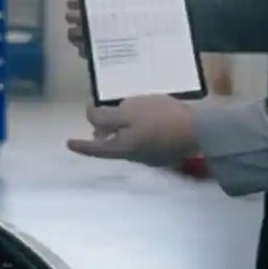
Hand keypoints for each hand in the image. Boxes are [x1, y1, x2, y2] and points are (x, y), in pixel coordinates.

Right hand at [65, 0, 156, 58]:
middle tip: (75, 18)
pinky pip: (106, 57)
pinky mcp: (132, 52)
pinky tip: (88, 51)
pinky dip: (93, 55)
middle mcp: (118, 15)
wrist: (203, 11)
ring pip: (93, 37)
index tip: (73, 2)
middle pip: (90, 17)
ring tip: (79, 35)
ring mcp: (124, 34)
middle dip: (79, 17)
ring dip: (82, 36)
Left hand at [66, 95, 199, 166]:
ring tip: (121, 115)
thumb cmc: (160, 118)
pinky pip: (144, 141)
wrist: (199, 129)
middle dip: (103, 135)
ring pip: (128, 143)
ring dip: (121, 132)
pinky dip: (137, 131)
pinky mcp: (166, 151)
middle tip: (97, 123)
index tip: (68, 143)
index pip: (94, 149)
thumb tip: (89, 116)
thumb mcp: (128, 111)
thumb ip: (105, 116)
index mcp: (122, 149)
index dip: (80, 145)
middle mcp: (134, 157)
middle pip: (112, 147)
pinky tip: (144, 118)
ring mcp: (151, 156)